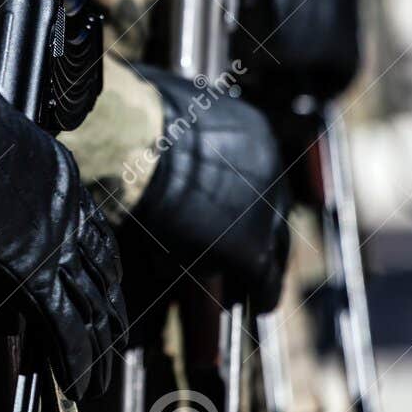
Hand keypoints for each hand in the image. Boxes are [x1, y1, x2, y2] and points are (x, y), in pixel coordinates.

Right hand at [0, 62, 126, 398]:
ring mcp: (56, 251)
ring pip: (92, 311)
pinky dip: (77, 361)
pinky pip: (67, 329)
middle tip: (114, 346)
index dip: (108, 272)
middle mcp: (71, 223)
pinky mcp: (34, 278)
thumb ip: (9, 165)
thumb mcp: (4, 145)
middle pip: (103, 280)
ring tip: (98, 381)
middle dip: (111, 318)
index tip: (112, 290)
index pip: (99, 239)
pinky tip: (80, 384)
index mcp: (66, 189)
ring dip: (98, 350)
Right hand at [128, 65, 290, 313]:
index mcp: (254, 131)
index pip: (262, 171)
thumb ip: (187, 126)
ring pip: (273, 244)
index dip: (251, 196)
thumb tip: (167, 121)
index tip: (238, 210)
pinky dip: (264, 292)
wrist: (136, 143)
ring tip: (255, 283)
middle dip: (264, 229)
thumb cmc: (139, 120)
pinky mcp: (248, 246)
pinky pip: (264, 278)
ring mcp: (262, 207)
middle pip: (275, 208)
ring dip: (264, 263)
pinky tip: (261, 305)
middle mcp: (270, 166)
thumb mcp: (176, 107)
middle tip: (252, 249)